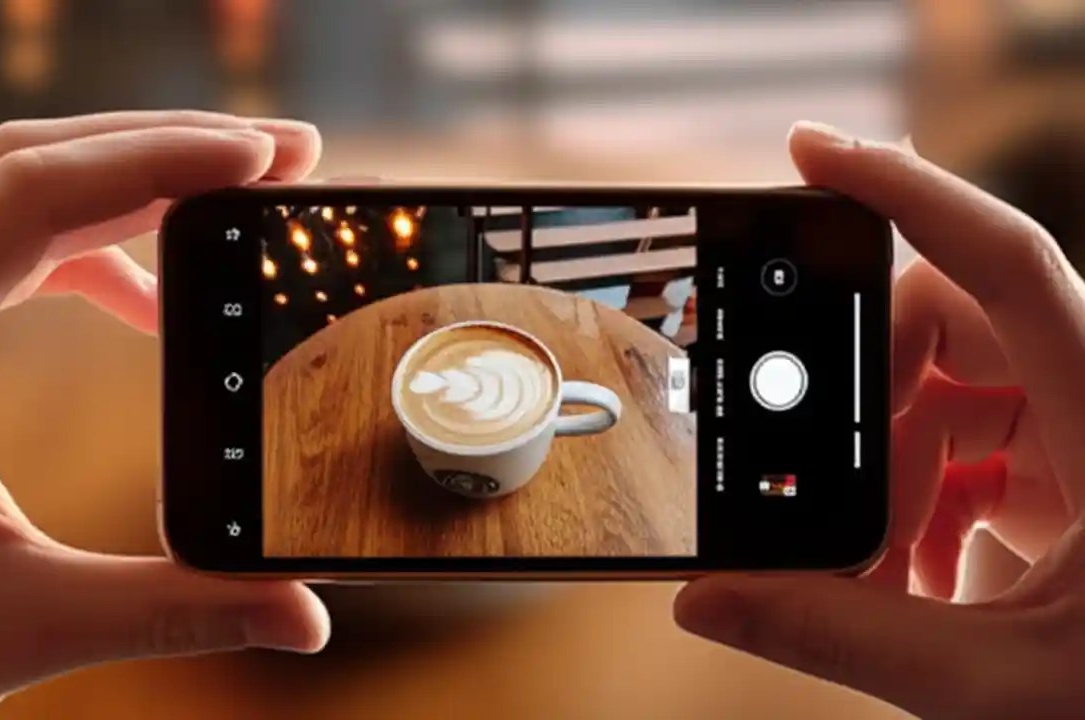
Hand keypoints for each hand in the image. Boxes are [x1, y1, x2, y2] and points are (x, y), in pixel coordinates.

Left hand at [0, 111, 329, 719]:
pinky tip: (135, 293)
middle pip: (14, 165)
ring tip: (219, 203)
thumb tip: (308, 617)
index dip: (155, 160)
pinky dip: (70, 242)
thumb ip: (176, 612)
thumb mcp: (19, 630)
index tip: (262, 157)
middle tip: (276, 153)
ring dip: (114, 180)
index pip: (26, 203)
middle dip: (157, 147)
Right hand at [675, 121, 1084, 719]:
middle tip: (836, 500)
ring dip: (890, 482)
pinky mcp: (1071, 481)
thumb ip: (845, 639)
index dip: (905, 192)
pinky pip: (971, 455)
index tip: (810, 153)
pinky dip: (920, 510)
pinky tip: (910, 584)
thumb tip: (711, 601)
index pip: (1003, 261)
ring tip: (875, 582)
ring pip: (950, 400)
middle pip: (952, 330)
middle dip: (871, 412)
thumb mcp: (1000, 682)